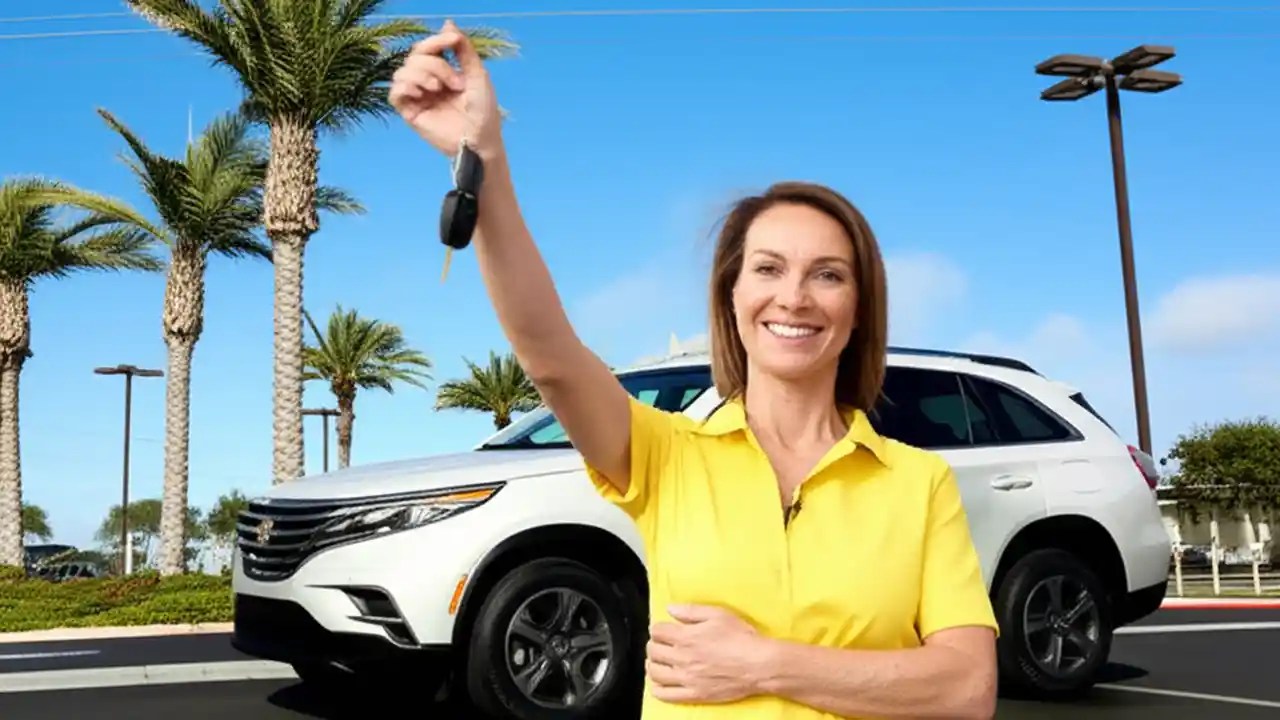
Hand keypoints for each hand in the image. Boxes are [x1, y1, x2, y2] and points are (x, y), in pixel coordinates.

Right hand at [389, 19, 503, 161]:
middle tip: (455, 83)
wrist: (481, 140)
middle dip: (435, 63)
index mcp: (442, 71)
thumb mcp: (477, 74)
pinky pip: (394, 93)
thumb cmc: (484, 111)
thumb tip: (448, 23)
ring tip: (439, 90)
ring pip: (401, 71)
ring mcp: (417, 97)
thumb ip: (463, 49)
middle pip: (414, 57)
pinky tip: (420, 93)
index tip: (451, 40)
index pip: (426, 48)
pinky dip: (405, 87)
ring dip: (421, 74)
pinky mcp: (410, 113)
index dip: (435, 40)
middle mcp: (427, 82)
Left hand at [645, 604, 771, 704]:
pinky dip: (657, 688)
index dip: (658, 628)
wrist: (758, 665)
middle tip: (660, 644)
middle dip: (654, 645)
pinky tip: (660, 682)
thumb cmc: (742, 639)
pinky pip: (665, 694)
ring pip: (654, 672)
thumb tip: (671, 609)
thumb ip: (691, 611)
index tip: (663, 629)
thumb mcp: (718, 614)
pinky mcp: (694, 694)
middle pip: (653, 650)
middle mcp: (683, 658)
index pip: (657, 631)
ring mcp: (687, 678)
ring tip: (658, 661)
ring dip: (652, 665)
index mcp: (687, 637)